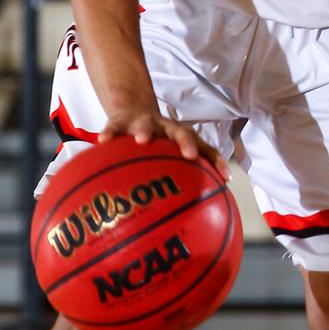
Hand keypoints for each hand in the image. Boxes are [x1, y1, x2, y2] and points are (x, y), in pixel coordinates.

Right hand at [97, 105, 229, 179]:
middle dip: (187, 143)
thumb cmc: (155, 143)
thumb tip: (193, 219)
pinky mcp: (122, 120)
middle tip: (190, 155)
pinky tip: (103, 142)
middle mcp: (167, 128)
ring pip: (147, 125)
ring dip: (146, 132)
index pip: (205, 149)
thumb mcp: (168, 157)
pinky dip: (110, 133)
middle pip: (182, 133)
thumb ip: (179, 181)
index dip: (216, 161)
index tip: (225, 178)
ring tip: (141, 140)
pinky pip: (115, 127)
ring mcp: (145, 122)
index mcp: (182, 138)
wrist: (132, 110)